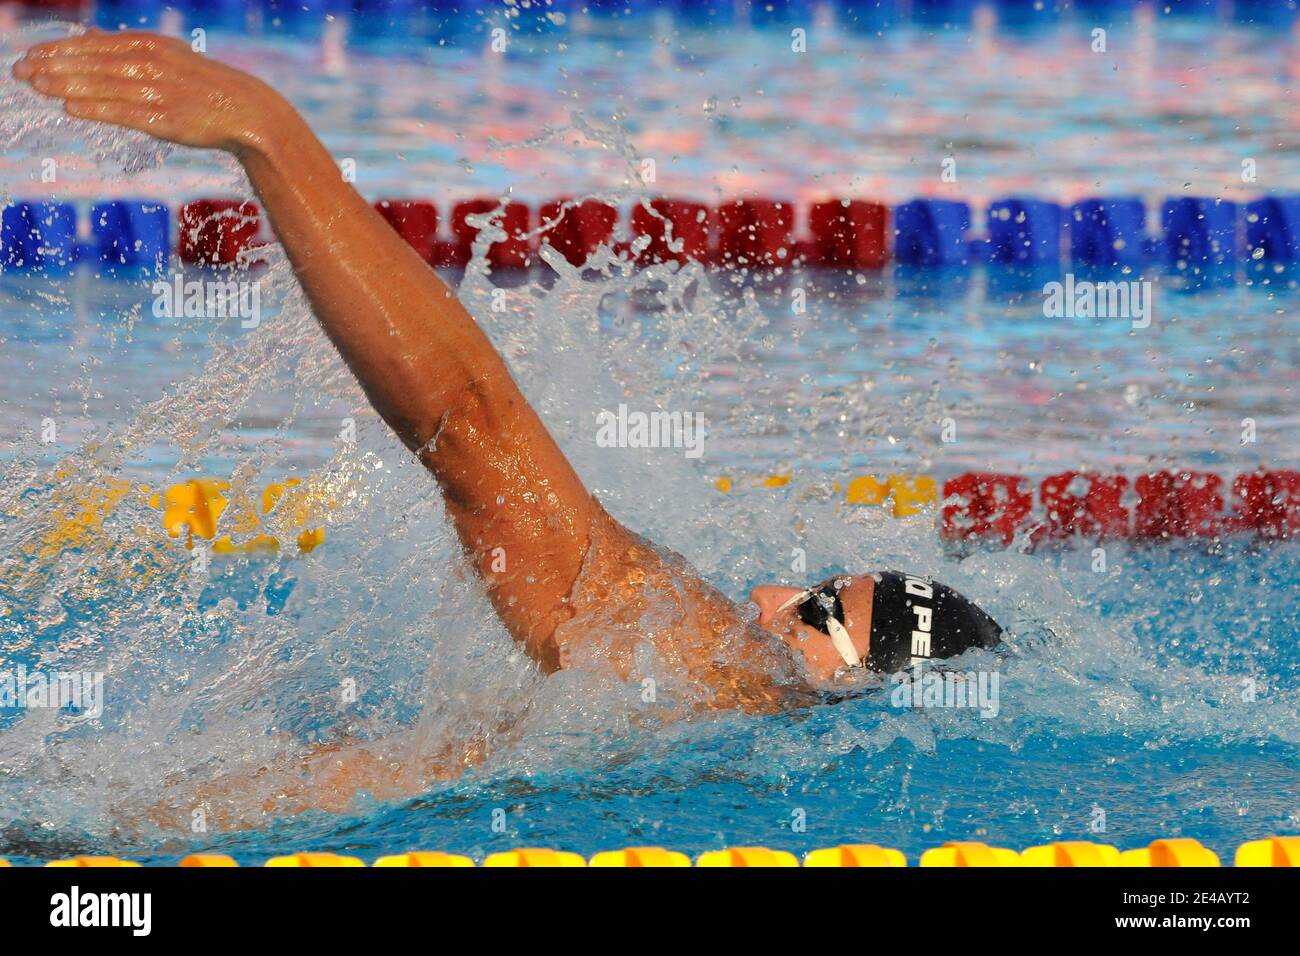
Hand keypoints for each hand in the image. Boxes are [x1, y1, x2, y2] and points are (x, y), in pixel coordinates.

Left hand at [12, 30, 295, 155]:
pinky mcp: (165, 119)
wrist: (247, 112)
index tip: (31, 56)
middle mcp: (150, 64)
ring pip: (101, 86)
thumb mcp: (169, 57)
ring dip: (65, 86)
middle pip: (91, 63)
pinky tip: (70, 108)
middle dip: (52, 66)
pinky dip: (95, 109)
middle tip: (21, 72)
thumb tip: (92, 37)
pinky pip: (123, 112)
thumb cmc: (204, 87)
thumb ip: (130, 50)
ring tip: (37, 87)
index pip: (93, 44)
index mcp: (150, 46)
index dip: (59, 50)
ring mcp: (157, 92)